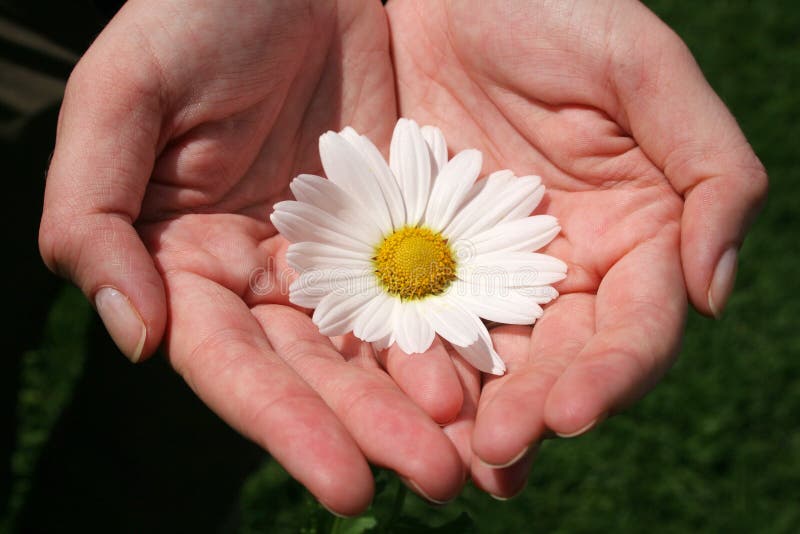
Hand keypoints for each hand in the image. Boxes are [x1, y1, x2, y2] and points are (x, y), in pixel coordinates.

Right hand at [39, 0, 465, 513]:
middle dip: (376, 428)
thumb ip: (93, 217)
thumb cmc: (201, 13)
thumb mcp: (124, 95)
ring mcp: (339, 256)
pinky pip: (435, 288)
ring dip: (430, 401)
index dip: (286, 426)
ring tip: (483, 455)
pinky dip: (464, 335)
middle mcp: (268, 276)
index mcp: (192, 263)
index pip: (237, 366)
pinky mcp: (401, 224)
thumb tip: (135, 339)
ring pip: (383, 345)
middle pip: (321, 372)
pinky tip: (504, 380)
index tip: (348, 487)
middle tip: (440, 480)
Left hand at [386, 0, 766, 496]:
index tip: (567, 413)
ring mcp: (489, 265)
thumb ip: (712, 171)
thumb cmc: (554, 8)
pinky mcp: (421, 252)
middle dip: (529, 410)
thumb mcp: (644, 70)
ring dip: (469, 410)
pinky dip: (408, 357)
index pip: (635, 328)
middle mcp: (564, 265)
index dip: (609, 375)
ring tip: (447, 458)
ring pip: (487, 353)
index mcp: (634, 234)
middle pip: (557, 358)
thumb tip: (716, 291)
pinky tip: (391, 393)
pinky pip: (415, 313)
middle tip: (491, 456)